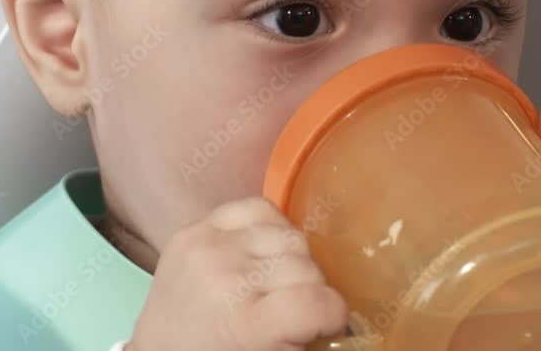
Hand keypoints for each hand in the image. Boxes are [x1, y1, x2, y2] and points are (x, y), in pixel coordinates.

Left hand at [128, 198, 347, 350]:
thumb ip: (307, 334)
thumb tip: (346, 317)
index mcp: (243, 325)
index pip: (318, 302)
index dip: (333, 314)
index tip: (326, 324)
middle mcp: (223, 278)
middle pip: (306, 265)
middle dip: (310, 289)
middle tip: (293, 309)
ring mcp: (207, 246)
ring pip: (289, 234)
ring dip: (291, 259)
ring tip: (273, 282)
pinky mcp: (194, 228)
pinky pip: (256, 207)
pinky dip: (268, 228)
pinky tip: (258, 253)